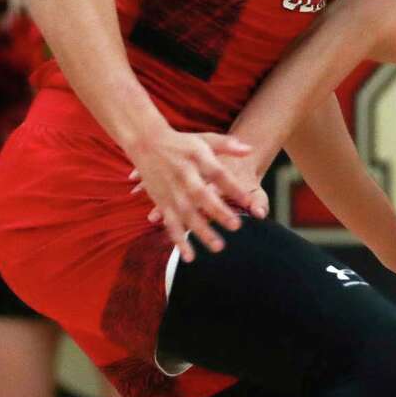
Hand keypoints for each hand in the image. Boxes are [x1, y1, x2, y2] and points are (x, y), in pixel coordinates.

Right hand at [125, 125, 261, 261]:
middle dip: (217, 211)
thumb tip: (249, 149)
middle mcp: (183, 176)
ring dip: (200, 231)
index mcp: (197, 159)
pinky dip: (178, 240)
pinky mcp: (161, 202)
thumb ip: (228, 145)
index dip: (233, 188)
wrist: (146, 142)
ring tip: (218, 247)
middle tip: (236, 226)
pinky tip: (190, 257)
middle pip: (201, 195)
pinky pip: (170, 223)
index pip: (218, 174)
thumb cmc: (182, 142)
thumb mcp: (205, 139)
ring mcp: (171, 190)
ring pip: (186, 213)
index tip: (248, 202)